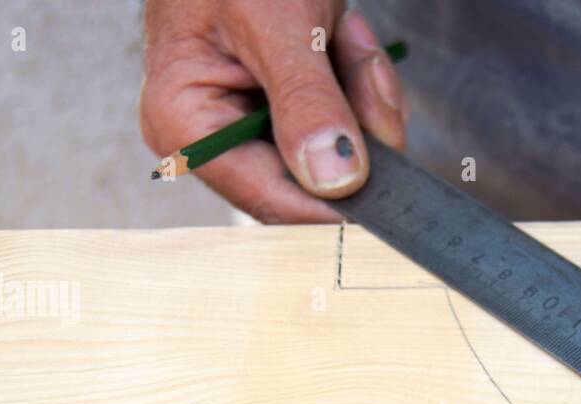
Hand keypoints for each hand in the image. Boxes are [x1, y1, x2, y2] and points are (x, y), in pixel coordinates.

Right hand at [140, 0, 407, 222]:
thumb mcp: (274, 22)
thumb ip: (305, 100)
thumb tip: (334, 180)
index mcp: (186, 125)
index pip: (270, 199)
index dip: (335, 204)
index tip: (394, 195)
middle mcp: (216, 135)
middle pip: (315, 178)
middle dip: (355, 121)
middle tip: (353, 52)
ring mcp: (255, 119)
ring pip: (344, 147)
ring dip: (362, 87)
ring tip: (341, 28)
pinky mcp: (290, 102)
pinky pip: (348, 116)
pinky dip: (360, 74)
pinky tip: (342, 31)